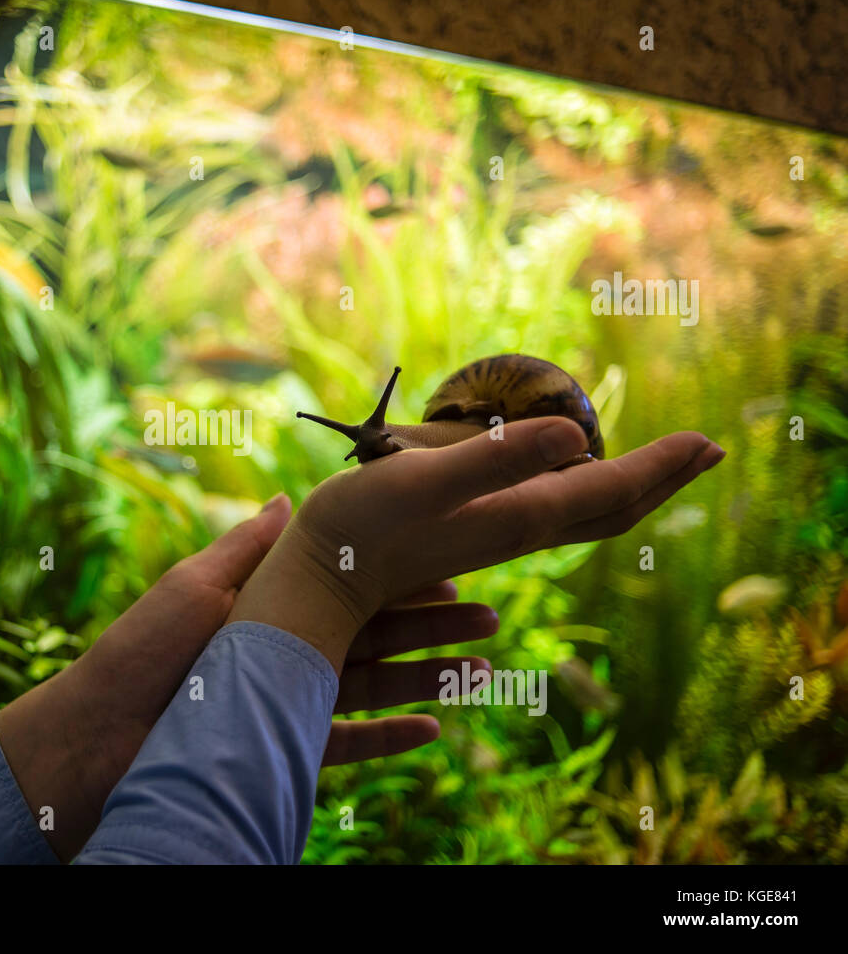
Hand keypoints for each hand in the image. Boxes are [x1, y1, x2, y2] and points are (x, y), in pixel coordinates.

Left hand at [0, 497, 494, 858]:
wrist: (93, 739)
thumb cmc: (138, 654)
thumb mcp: (192, 587)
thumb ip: (246, 548)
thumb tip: (288, 495)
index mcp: (268, 607)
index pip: (348, 588)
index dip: (400, 579)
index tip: (453, 567)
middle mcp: (282, 652)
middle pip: (372, 636)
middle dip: (429, 626)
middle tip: (490, 617)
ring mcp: (283, 702)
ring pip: (370, 686)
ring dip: (424, 678)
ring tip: (476, 668)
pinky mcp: (278, 748)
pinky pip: (345, 742)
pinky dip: (389, 737)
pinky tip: (433, 727)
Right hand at [227, 417, 725, 672]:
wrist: (312, 585)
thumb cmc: (357, 529)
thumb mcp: (422, 482)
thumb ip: (493, 459)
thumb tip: (578, 436)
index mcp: (517, 517)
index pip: (609, 491)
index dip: (661, 465)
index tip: (708, 440)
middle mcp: (513, 531)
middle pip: (605, 510)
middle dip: (660, 479)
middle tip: (704, 449)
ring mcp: (490, 538)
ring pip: (577, 517)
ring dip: (625, 488)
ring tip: (653, 466)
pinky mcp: (464, 537)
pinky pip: (543, 517)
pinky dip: (576, 496)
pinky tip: (564, 479)